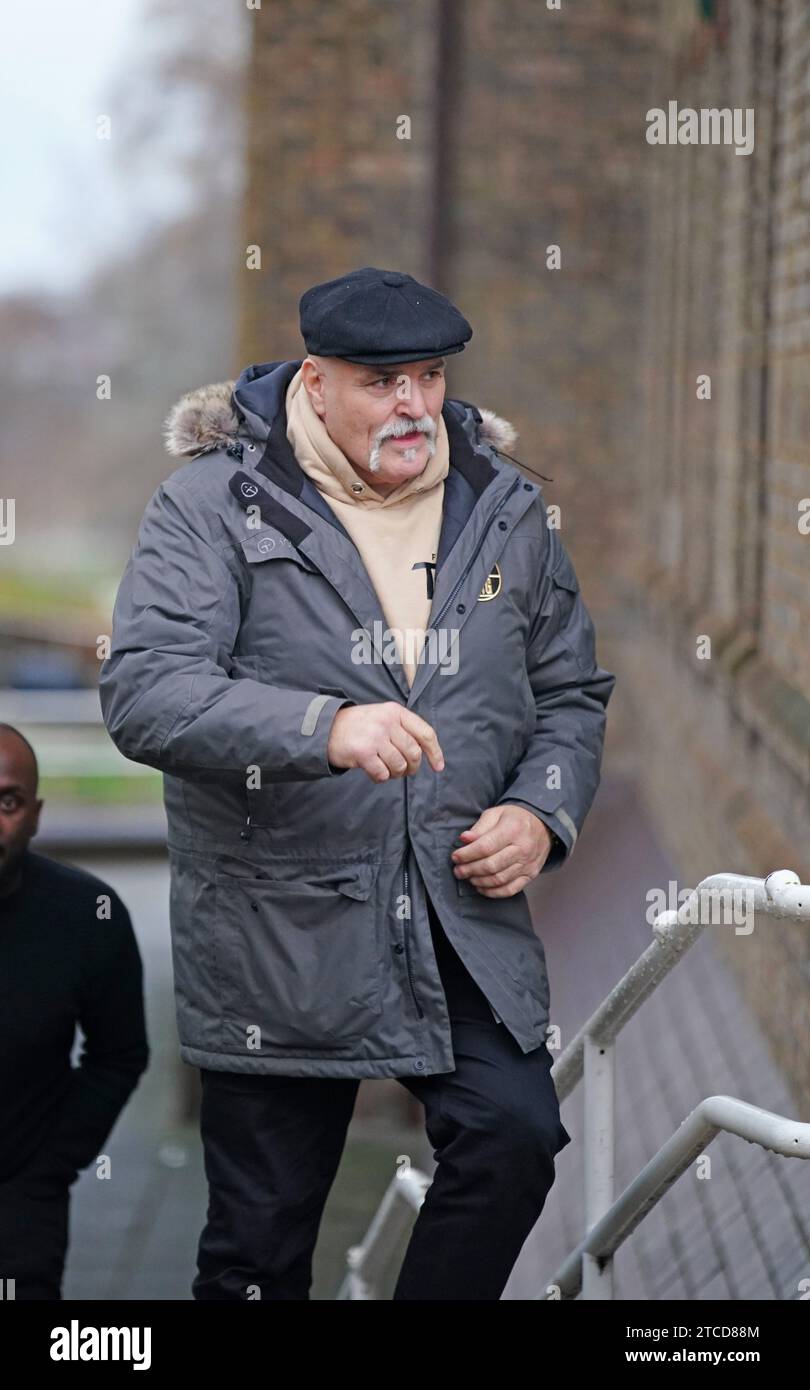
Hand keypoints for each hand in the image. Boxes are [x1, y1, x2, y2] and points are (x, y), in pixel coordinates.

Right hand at [327, 702, 444, 782]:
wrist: (326, 728)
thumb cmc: (359, 726)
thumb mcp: (383, 716)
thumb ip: (403, 729)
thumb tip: (427, 753)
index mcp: (395, 712)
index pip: (425, 733)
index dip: (435, 752)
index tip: (438, 767)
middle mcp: (387, 722)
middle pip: (414, 752)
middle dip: (412, 767)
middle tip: (405, 770)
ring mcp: (375, 737)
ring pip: (400, 765)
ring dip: (396, 773)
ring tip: (387, 769)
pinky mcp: (363, 752)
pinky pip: (383, 774)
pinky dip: (381, 778)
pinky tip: (374, 772)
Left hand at [451, 804, 551, 896]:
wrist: (542, 825)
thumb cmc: (514, 819)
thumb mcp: (496, 814)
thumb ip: (480, 827)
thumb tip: (464, 839)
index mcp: (513, 829)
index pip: (486, 847)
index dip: (467, 854)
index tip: (455, 857)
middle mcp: (523, 848)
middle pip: (491, 865)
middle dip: (470, 870)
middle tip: (458, 870)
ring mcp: (528, 864)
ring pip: (499, 879)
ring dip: (479, 881)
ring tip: (468, 877)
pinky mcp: (530, 875)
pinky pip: (510, 890)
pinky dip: (493, 892)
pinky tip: (481, 887)